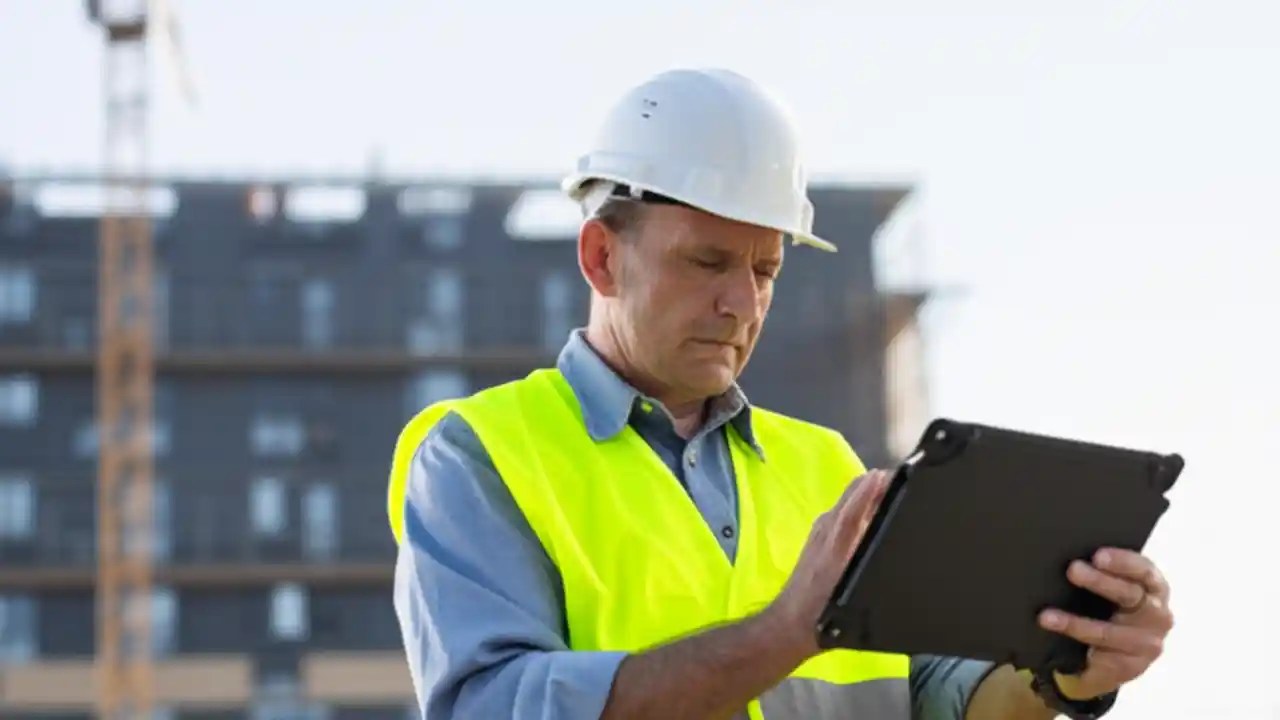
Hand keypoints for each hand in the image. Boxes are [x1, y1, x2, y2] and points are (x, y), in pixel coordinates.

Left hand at [764, 469, 891, 658]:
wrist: (792, 623)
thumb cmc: (825, 606)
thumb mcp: (855, 578)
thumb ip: (870, 543)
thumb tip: (889, 512)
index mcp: (839, 528)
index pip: (864, 488)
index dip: (886, 479)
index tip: (909, 475)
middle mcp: (828, 522)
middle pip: (857, 488)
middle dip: (882, 483)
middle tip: (910, 488)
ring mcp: (822, 529)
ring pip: (850, 500)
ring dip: (872, 495)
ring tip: (898, 503)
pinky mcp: (819, 539)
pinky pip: (844, 514)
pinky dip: (861, 509)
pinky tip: (875, 524)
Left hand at [1037, 548, 1173, 700]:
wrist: (1110, 659)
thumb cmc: (1109, 612)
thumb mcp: (1112, 592)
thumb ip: (1104, 574)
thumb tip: (1069, 554)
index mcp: (1154, 590)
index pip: (1144, 571)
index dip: (1123, 562)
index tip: (1098, 555)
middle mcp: (1157, 616)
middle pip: (1130, 596)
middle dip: (1099, 582)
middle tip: (1072, 570)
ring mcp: (1147, 645)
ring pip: (1109, 632)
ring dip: (1075, 623)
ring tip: (1047, 616)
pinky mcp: (1130, 668)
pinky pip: (1100, 657)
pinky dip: (1075, 647)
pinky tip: (1057, 639)